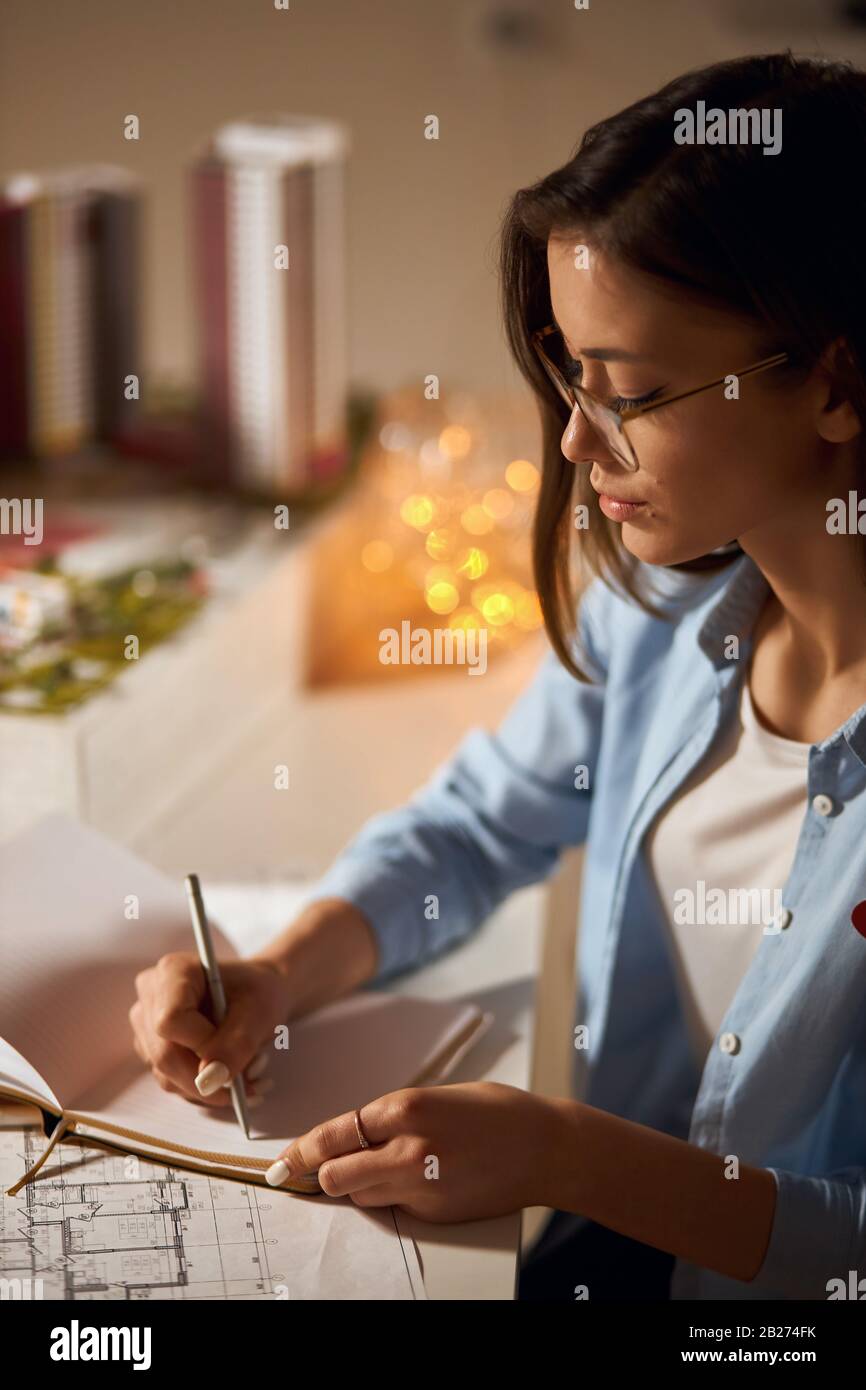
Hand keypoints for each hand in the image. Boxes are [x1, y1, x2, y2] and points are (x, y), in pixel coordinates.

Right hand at [130, 952, 291, 1106]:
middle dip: (209, 1079)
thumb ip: (236, 1045)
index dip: (202, 1045)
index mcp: (174, 971)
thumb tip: (208, 1081)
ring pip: (167, 1075)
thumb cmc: (257, 993)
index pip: (170, 1021)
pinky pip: (171, 1082)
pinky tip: (229, 1077)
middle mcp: (151, 996)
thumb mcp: (258, 1013)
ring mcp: (146, 1025)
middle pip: (165, 1054)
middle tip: (249, 1086)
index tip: (237, 1053)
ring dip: (210, 1087)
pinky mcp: (151, 1049)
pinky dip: (204, 1088)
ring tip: (248, 1077)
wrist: (255, 995)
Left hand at [264, 1081, 560, 1220]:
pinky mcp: (434, 1212)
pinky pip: (395, 1208)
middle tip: (324, 1171)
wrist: (547, 1148)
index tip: (283, 1162)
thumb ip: (395, 1116)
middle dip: (325, 1174)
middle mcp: (406, 1148)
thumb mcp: (439, 1097)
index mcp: (405, 1107)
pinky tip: (421, 1181)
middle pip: (333, 1175)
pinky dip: (395, 1198)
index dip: (301, 1150)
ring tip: (388, 1170)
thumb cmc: (498, 1113)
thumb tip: (356, 1134)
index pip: (332, 1134)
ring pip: (359, 1196)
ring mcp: (420, 1185)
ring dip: (359, 1187)